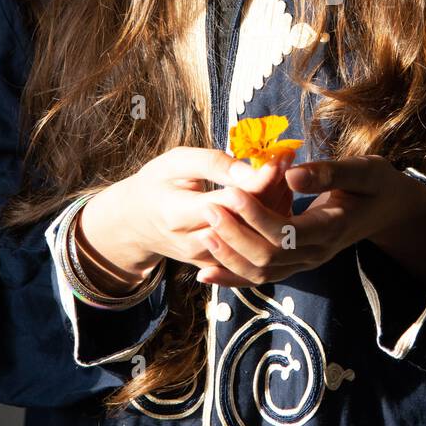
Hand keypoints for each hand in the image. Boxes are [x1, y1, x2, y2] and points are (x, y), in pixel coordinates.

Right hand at [76, 145, 298, 284]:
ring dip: (275, 209)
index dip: (260, 182)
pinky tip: (277, 199)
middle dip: (274, 194)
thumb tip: (251, 171)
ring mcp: (206, 259)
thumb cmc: (156, 184)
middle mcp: (193, 244)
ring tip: (287, 179)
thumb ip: (212, 164)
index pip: (230, 202)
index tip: (280, 160)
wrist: (136, 223)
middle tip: (289, 165)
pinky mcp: (216, 265)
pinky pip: (251, 248)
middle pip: (246, 224)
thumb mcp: (175, 163)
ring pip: (253, 240)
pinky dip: (267, 224)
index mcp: (177, 214)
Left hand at [196, 155, 425, 287]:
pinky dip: (233, 276)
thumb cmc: (376, 184)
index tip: (231, 192)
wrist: (390, 209)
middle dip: (235, 236)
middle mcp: (316, 254)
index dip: (255, 217)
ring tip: (203, 232)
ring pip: (261, 274)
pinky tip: (204, 272)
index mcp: (330, 229)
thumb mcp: (362, 170)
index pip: (285, 233)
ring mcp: (306, 262)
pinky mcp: (296, 263)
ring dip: (229, 257)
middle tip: (209, 208)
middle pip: (268, 259)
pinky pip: (261, 277)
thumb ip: (328, 172)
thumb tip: (290, 173)